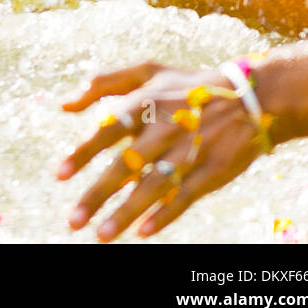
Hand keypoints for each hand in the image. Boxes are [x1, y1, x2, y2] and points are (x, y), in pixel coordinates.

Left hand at [58, 61, 266, 240]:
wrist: (249, 97)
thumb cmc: (187, 85)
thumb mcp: (147, 71)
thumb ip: (102, 83)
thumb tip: (62, 105)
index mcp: (146, 102)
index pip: (108, 129)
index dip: (83, 152)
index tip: (59, 175)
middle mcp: (164, 128)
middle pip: (126, 165)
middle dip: (98, 194)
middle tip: (73, 220)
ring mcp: (189, 151)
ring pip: (152, 187)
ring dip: (126, 212)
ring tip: (101, 235)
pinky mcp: (211, 172)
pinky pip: (184, 197)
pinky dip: (164, 215)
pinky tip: (143, 232)